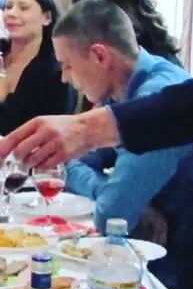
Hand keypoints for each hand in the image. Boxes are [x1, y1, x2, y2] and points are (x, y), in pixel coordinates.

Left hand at [0, 109, 119, 167]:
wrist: (88, 128)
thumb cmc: (64, 127)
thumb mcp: (46, 124)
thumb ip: (28, 134)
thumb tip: (6, 148)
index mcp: (38, 122)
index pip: (13, 137)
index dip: (2, 150)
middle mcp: (46, 131)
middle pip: (20, 152)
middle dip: (19, 159)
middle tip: (23, 159)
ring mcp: (55, 143)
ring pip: (31, 161)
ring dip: (30, 164)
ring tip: (37, 160)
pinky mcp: (63, 154)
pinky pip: (44, 166)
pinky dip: (42, 167)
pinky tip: (47, 161)